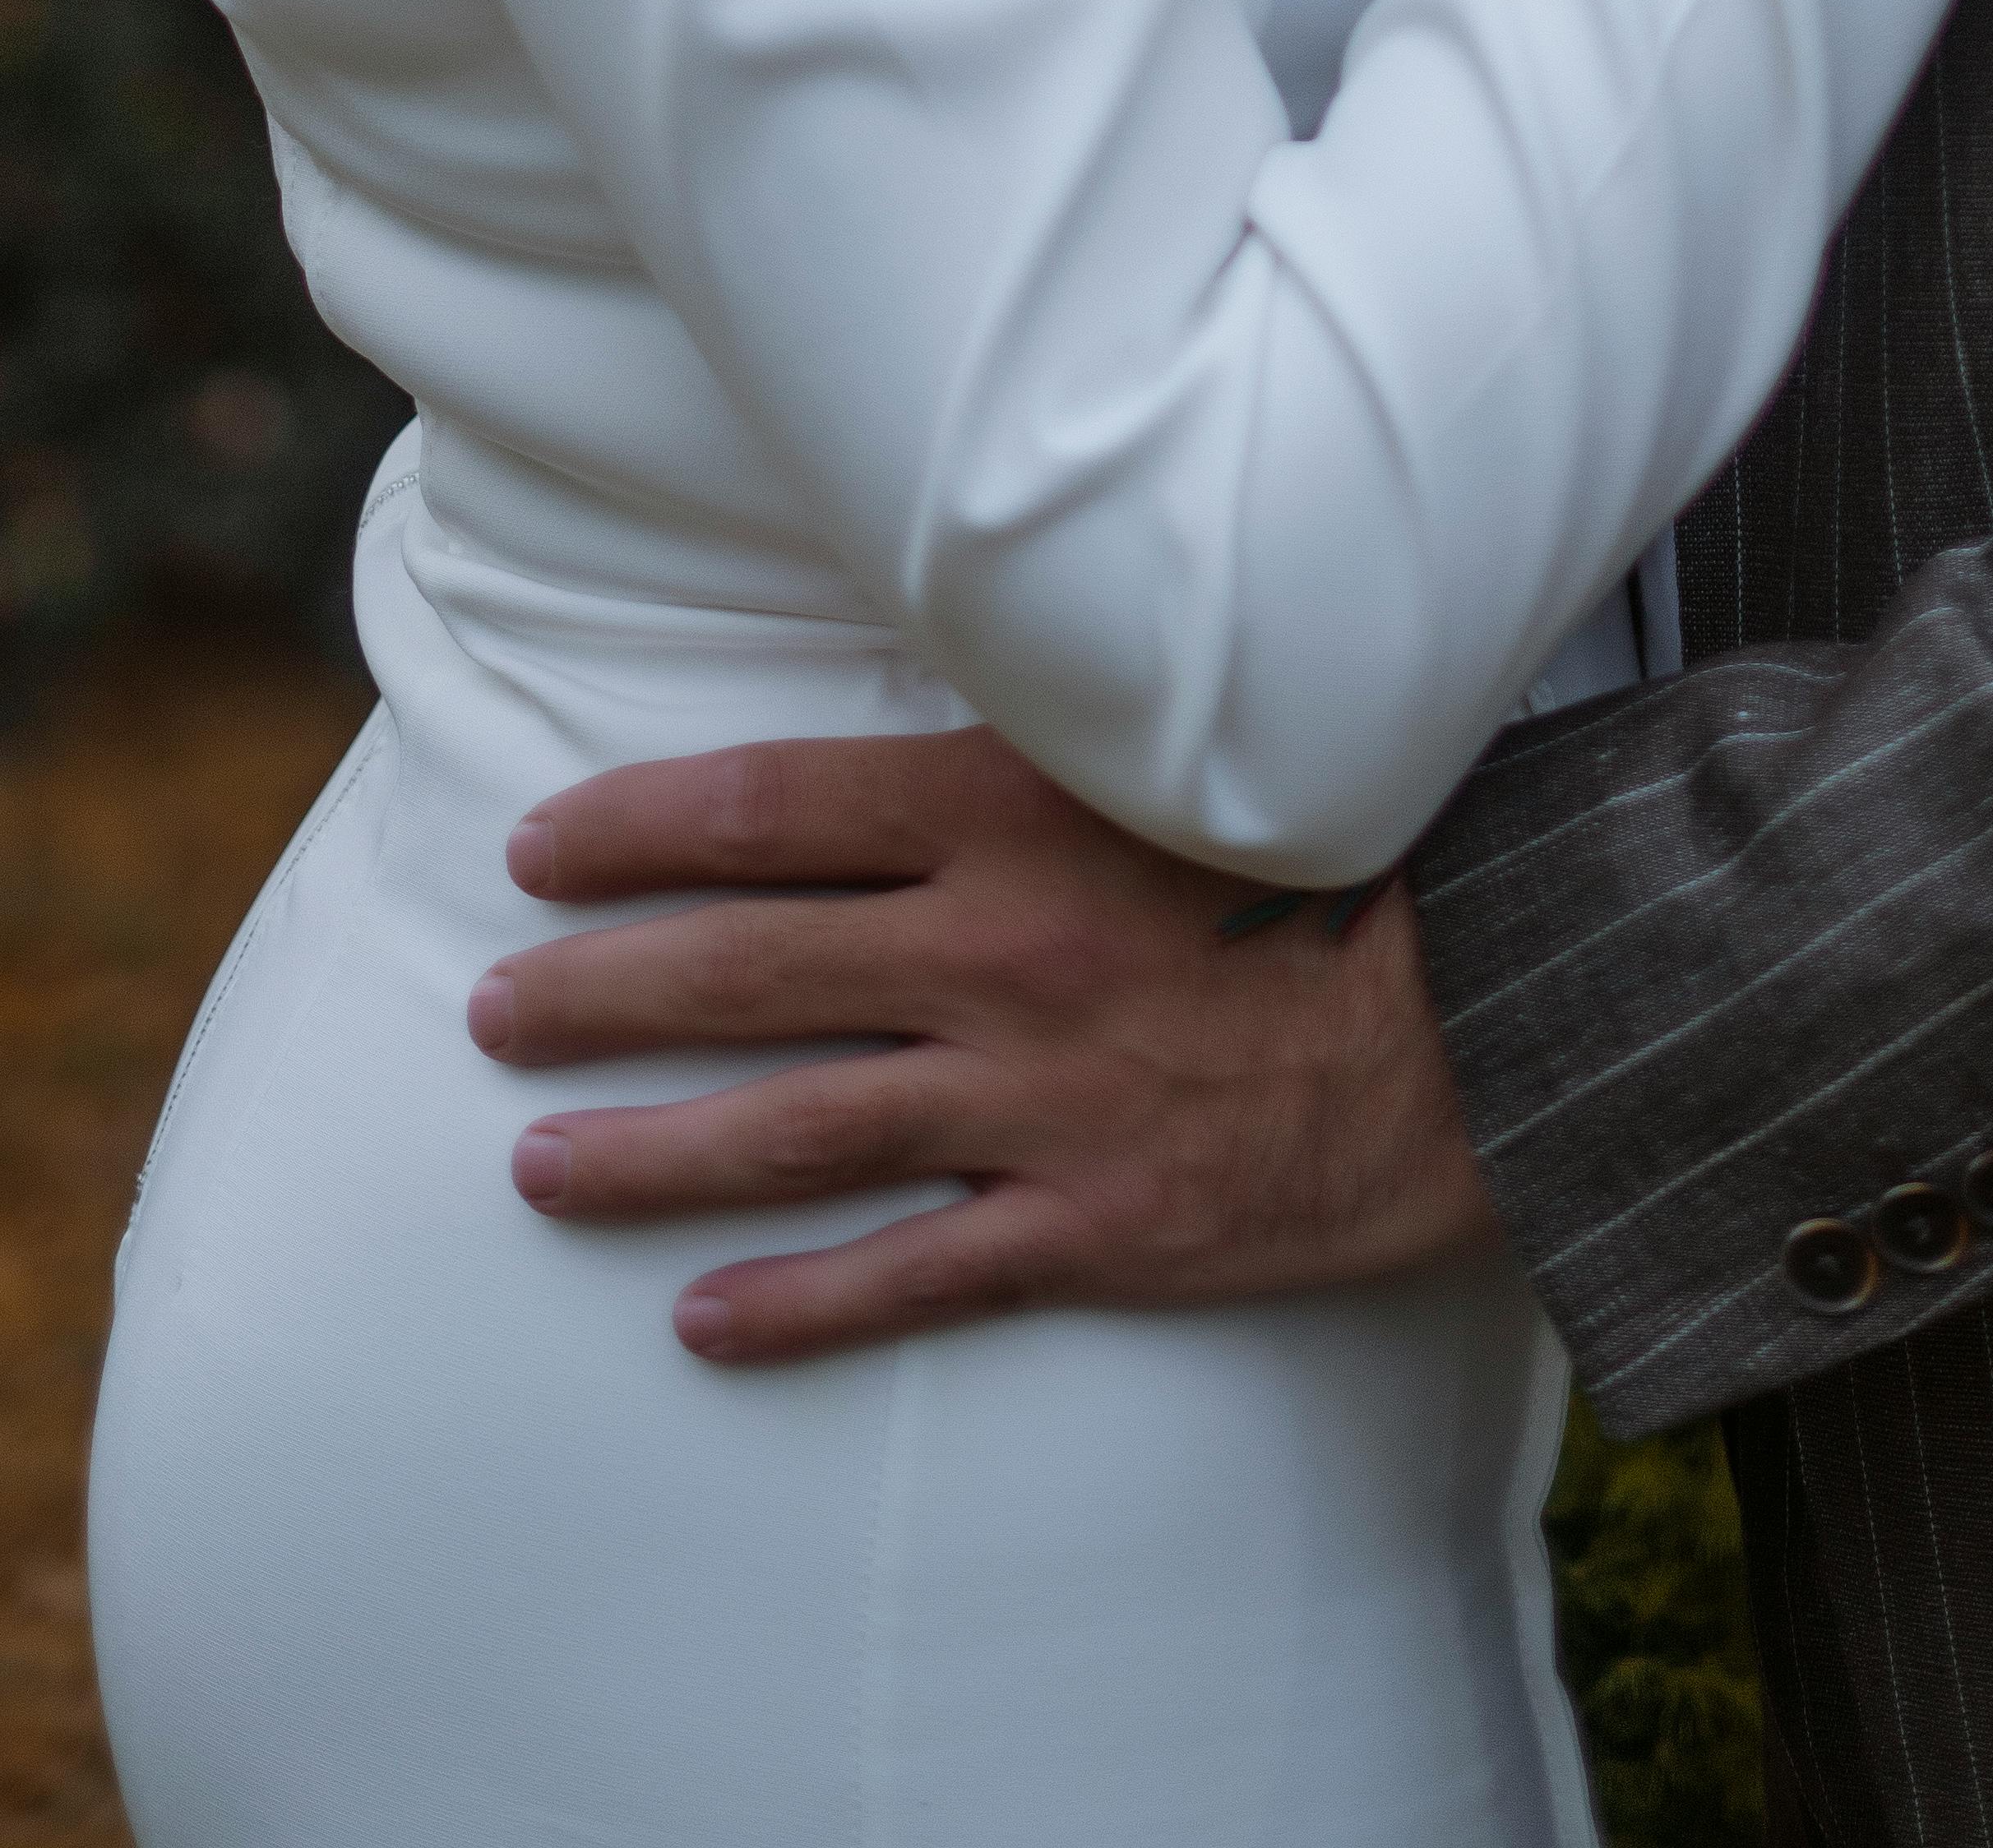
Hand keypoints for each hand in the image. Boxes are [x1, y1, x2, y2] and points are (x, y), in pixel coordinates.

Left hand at [465, 723, 1497, 1367]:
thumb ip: (1061, 719)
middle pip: (746, 969)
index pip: (772, 808)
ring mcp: (1035, 1101)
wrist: (1501, 1008)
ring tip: (538, 1163)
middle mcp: (998, 952)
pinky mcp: (1091, 1226)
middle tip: (490, 1011)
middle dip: (598, 990)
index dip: (637, 831)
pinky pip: (908, 1276)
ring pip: (791, 1129)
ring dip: (646, 1151)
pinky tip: (700, 1322)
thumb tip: (950, 670)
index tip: (539, 851)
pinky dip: (792, 1305)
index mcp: (1018, 810)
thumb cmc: (1352, 841)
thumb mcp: (1187, 739)